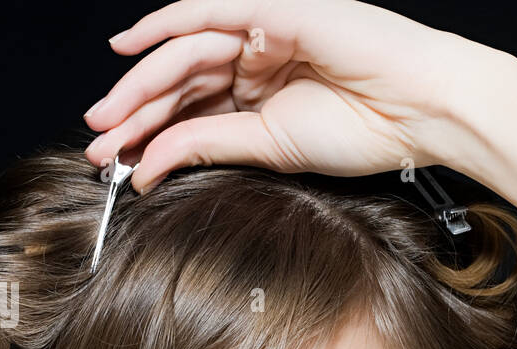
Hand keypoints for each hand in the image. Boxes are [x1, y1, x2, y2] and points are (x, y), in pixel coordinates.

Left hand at [82, 0, 497, 192]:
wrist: (419, 108)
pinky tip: (129, 48)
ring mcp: (260, 32)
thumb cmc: (367, 128)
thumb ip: (210, 148)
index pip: (192, 111)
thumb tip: (151, 166)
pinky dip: (164, 26)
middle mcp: (255, 60)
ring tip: (107, 120)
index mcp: (261, 96)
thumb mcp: (270, 149)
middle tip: (98, 147)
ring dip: (140, 86)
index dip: (151, 135)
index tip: (118, 165)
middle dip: (133, 115)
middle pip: (178, 84)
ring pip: (183, 55)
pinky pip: (204, 13)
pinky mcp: (269, 10)